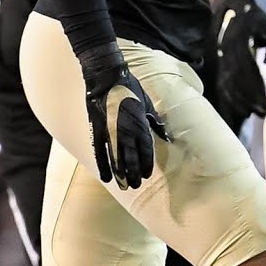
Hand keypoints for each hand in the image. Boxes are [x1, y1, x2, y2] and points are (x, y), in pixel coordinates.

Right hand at [79, 44, 170, 189]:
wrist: (106, 78)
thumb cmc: (129, 89)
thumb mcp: (147, 104)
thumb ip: (154, 122)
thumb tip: (166, 135)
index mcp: (140, 123)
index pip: (145, 149)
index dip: (146, 164)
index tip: (147, 175)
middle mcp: (127, 131)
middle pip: (132, 158)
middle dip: (134, 173)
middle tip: (135, 186)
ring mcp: (111, 133)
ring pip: (117, 160)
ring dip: (121, 174)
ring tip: (124, 186)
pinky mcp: (98, 131)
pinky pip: (101, 153)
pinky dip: (103, 166)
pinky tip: (106, 178)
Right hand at [211, 0, 265, 118]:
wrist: (230, 10)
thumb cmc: (253, 19)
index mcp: (240, 49)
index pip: (248, 76)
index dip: (258, 93)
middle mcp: (227, 59)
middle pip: (237, 86)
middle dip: (250, 102)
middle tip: (265, 114)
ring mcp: (221, 64)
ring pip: (227, 89)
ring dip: (240, 104)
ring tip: (254, 115)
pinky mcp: (219, 68)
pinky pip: (222, 87)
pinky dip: (230, 100)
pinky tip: (240, 110)